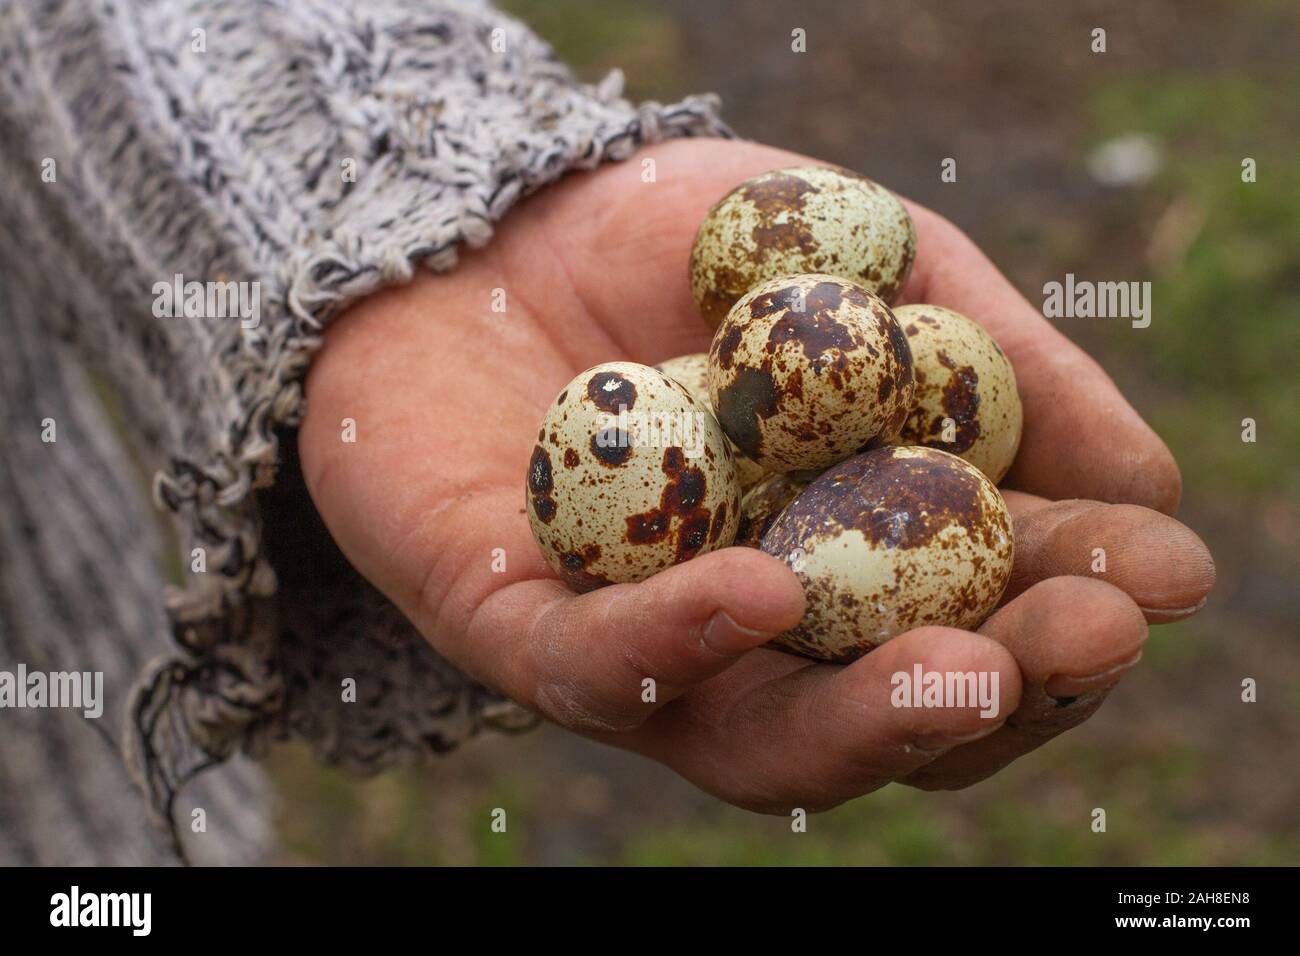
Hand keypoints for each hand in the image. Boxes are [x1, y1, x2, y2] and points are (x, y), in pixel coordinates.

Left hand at [298, 138, 1214, 809]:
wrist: (489, 213)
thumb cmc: (684, 249)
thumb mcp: (869, 268)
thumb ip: (995, 366)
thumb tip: (1147, 488)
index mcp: (852, 554)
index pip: (977, 613)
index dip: (1073, 602)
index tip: (1163, 570)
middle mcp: (759, 630)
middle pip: (884, 709)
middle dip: (998, 687)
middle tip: (1087, 641)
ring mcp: (641, 644)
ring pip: (759, 737)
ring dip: (870, 718)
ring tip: (969, 673)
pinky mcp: (514, 626)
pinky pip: (593, 671)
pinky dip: (678, 642)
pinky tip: (760, 590)